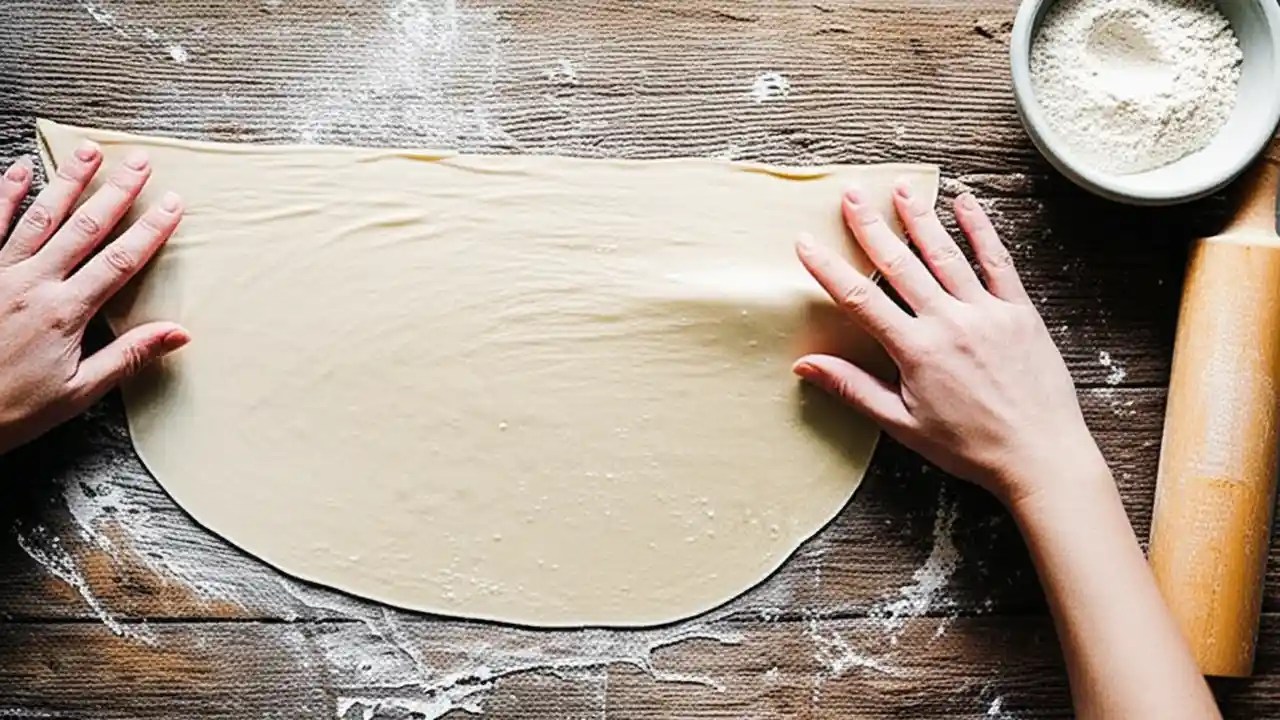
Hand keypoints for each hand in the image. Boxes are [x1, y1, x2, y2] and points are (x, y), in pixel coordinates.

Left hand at [0, 141, 188, 454]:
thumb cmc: (10, 408)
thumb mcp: (77, 393)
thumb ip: (127, 357)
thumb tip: (179, 333)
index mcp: (65, 313)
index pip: (120, 262)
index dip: (151, 230)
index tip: (174, 203)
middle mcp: (33, 283)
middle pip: (84, 228)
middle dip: (116, 191)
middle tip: (140, 160)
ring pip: (40, 216)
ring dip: (67, 181)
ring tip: (90, 150)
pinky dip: (4, 194)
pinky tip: (19, 170)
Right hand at [794, 183, 1095, 504]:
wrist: (1039, 456)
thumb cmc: (969, 447)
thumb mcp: (902, 424)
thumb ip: (853, 388)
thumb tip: (805, 365)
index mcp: (915, 350)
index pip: (860, 299)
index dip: (828, 268)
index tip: (805, 243)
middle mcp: (949, 322)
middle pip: (900, 264)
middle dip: (871, 226)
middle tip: (851, 194)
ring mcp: (987, 312)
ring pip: (946, 253)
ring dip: (920, 217)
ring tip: (900, 187)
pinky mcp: (1019, 311)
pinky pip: (996, 261)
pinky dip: (980, 229)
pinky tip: (965, 202)